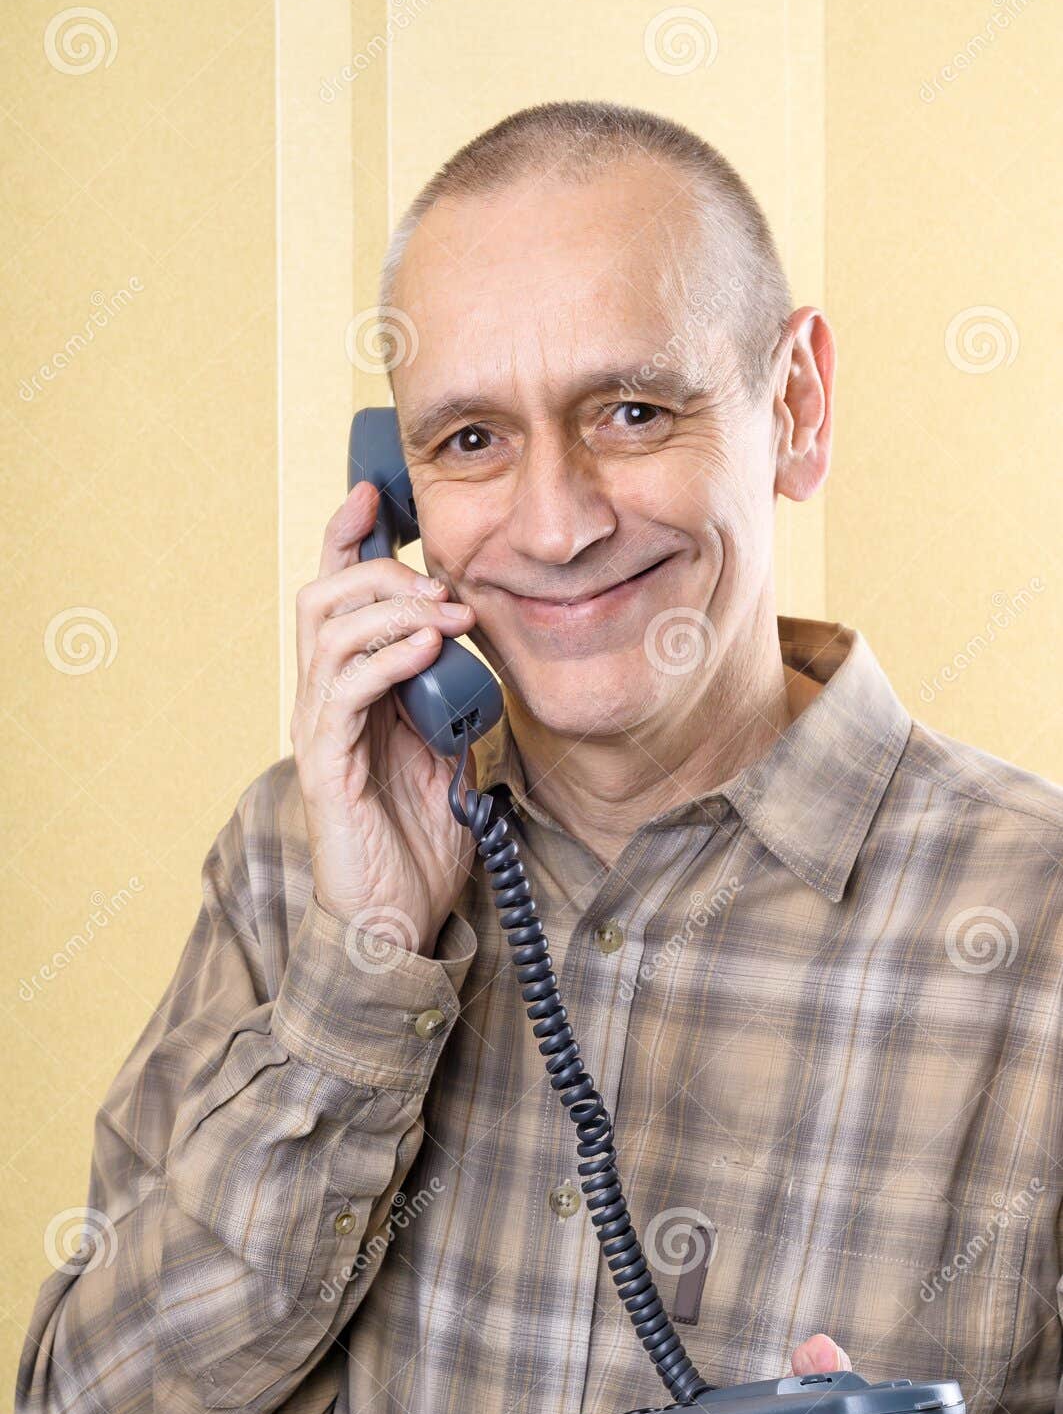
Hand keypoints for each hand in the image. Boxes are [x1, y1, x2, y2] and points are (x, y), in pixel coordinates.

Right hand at [291, 481, 478, 954]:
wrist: (397, 920)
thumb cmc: (419, 841)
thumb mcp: (452, 753)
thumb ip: (454, 700)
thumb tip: (477, 650)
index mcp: (352, 689)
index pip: (336, 594)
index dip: (347, 537)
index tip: (375, 492)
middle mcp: (324, 699)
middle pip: (323, 594)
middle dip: (381, 569)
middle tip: (444, 585)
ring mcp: (320, 729)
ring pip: (327, 629)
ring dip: (392, 608)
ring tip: (446, 615)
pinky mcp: (324, 764)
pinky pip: (343, 690)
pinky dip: (385, 658)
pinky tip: (428, 649)